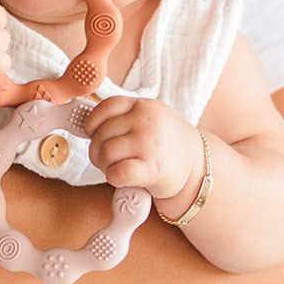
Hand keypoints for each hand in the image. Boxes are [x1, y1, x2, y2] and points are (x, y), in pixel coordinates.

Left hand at [86, 96, 203, 199]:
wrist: (196, 167)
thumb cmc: (165, 145)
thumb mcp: (150, 118)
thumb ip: (124, 117)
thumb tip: (86, 125)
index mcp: (144, 105)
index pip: (106, 107)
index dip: (93, 123)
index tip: (94, 134)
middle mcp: (146, 121)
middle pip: (101, 134)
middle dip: (98, 149)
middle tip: (109, 159)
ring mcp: (148, 143)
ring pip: (105, 152)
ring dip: (104, 165)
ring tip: (117, 168)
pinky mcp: (151, 169)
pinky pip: (117, 172)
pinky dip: (113, 177)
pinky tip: (122, 178)